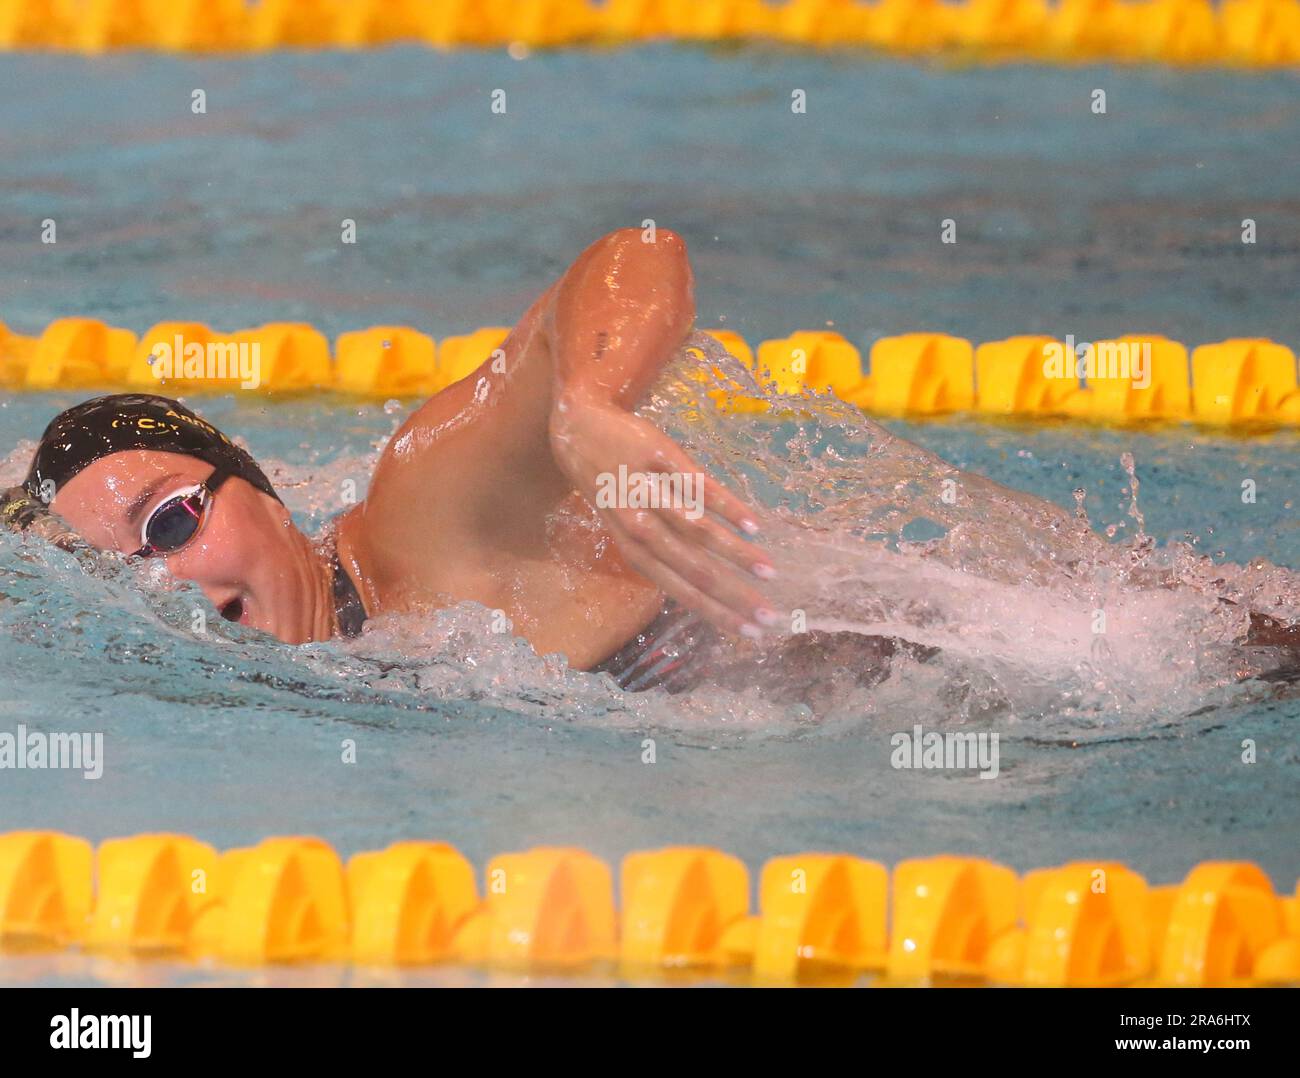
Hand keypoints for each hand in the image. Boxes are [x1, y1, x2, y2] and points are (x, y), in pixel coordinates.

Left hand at [549, 393, 777, 637]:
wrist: (576, 425)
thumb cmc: (610, 482)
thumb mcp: (626, 522)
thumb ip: (660, 549)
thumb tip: (704, 582)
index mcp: (630, 546)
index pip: (677, 588)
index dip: (713, 612)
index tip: (749, 632)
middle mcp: (636, 522)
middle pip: (689, 565)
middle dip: (731, 593)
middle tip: (769, 615)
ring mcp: (646, 487)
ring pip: (693, 528)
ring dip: (732, 552)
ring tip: (768, 570)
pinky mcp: (658, 453)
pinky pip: (694, 483)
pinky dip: (724, 505)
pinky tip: (751, 524)